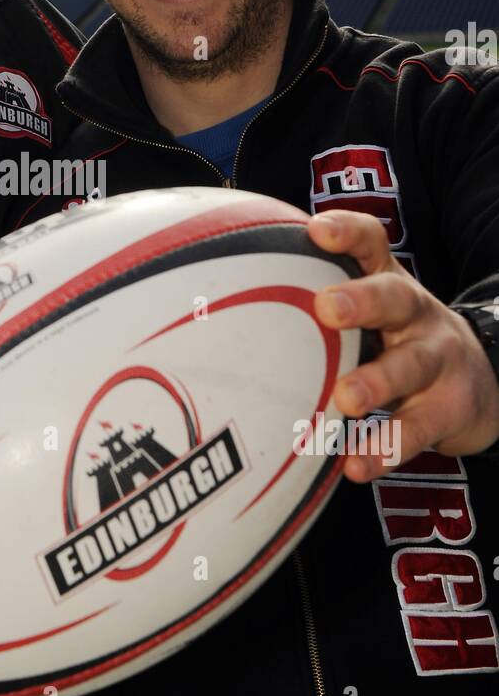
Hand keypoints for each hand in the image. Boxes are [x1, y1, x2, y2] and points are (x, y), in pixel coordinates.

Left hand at [308, 210, 498, 481]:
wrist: (478, 385)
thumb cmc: (395, 341)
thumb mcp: (369, 314)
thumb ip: (314, 302)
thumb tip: (222, 299)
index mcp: (388, 283)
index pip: (371, 245)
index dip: (347, 233)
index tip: (316, 230)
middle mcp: (416, 314)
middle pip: (394, 297)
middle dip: (363, 300)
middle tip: (327, 307)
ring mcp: (438, 360)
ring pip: (410, 366)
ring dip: (377, 381)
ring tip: (347, 399)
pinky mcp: (448, 409)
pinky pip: (416, 430)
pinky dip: (385, 449)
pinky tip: (355, 464)